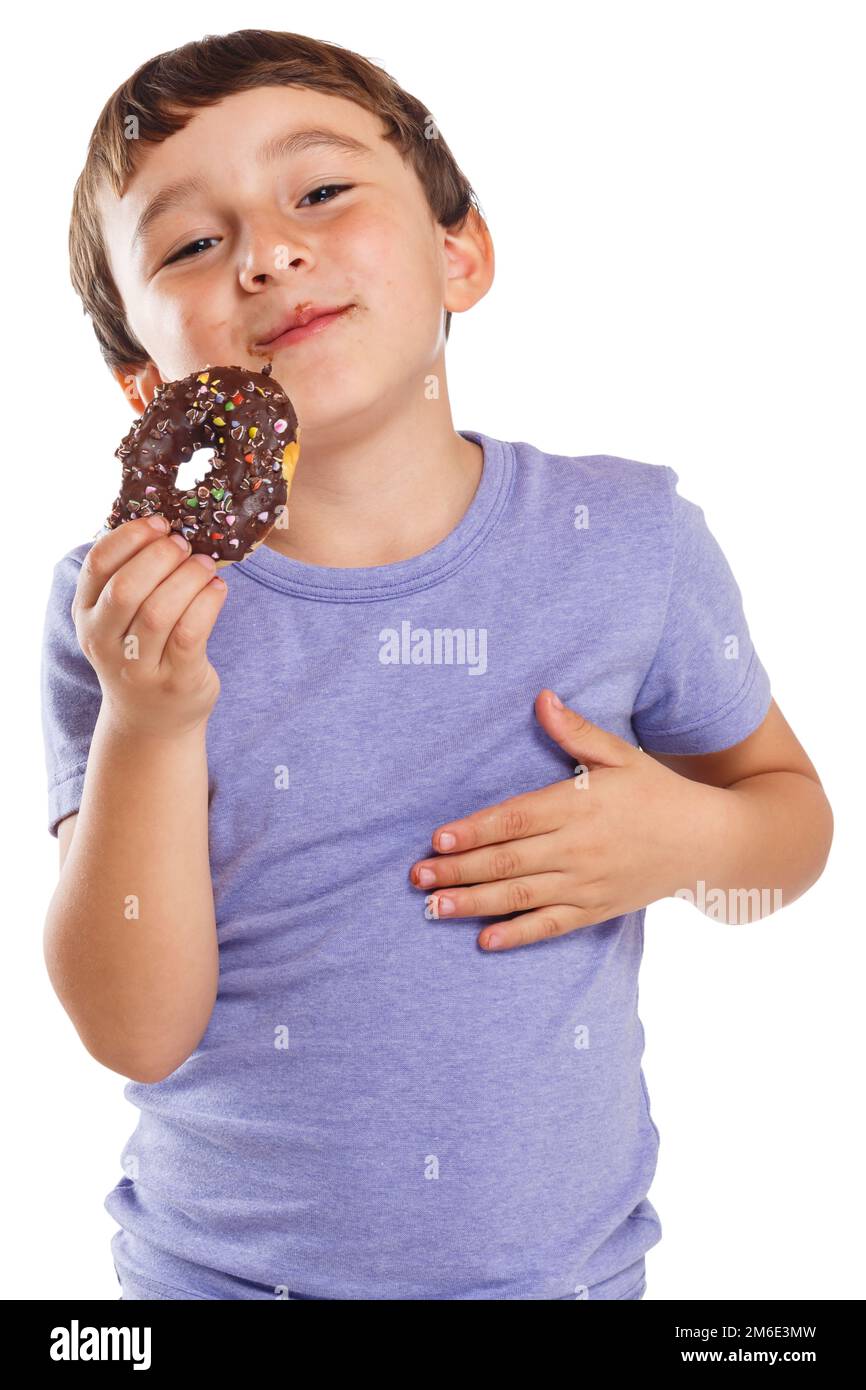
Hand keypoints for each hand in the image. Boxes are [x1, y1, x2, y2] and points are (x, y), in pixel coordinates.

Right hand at [72, 514, 228, 738]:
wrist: (152, 720)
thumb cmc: (139, 652)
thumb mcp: (118, 619)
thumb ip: (130, 577)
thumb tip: (167, 527)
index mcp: (86, 615)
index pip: (97, 565)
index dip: (129, 536)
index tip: (159, 523)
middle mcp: (104, 642)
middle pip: (126, 588)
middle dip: (160, 557)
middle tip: (184, 545)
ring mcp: (138, 666)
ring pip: (159, 611)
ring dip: (188, 578)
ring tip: (205, 565)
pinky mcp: (175, 680)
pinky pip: (190, 634)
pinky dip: (207, 604)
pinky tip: (217, 590)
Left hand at [409, 690, 721, 950]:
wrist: (708, 842)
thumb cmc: (656, 792)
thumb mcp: (621, 755)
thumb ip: (576, 731)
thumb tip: (542, 697)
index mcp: (579, 805)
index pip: (517, 819)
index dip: (476, 829)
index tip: (438, 838)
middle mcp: (579, 848)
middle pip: (509, 861)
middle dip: (458, 870)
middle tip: (416, 877)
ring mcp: (587, 884)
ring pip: (521, 896)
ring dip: (473, 903)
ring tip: (433, 908)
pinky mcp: (596, 910)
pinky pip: (551, 926)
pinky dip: (518, 935)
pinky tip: (484, 941)